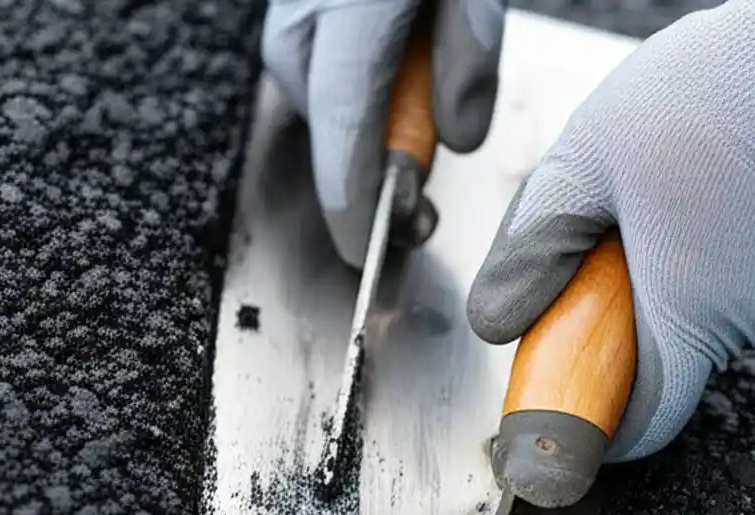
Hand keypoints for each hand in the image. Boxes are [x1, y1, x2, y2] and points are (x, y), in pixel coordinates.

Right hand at [262, 0, 506, 267]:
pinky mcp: (287, 19)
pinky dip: (356, 97)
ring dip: (368, 130)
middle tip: (422, 203)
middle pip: (330, 131)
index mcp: (352, 13)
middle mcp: (303, 20)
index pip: (343, 129)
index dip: (352, 203)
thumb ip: (468, 61)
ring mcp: (286, 18)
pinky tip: (394, 76)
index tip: (366, 251)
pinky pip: (316, 79)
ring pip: (322, 109)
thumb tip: (459, 140)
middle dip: (374, 177)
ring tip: (419, 108)